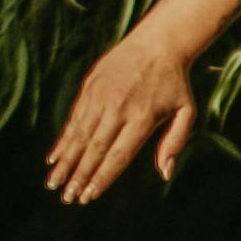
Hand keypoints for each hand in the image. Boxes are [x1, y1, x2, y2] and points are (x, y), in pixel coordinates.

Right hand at [45, 28, 195, 204]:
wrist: (158, 42)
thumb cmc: (174, 83)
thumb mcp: (186, 112)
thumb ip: (175, 142)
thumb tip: (165, 173)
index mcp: (142, 119)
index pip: (117, 156)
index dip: (102, 178)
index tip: (88, 196)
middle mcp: (118, 109)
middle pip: (94, 150)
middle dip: (78, 176)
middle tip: (66, 198)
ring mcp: (101, 97)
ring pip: (79, 135)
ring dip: (65, 162)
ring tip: (53, 183)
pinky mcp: (90, 87)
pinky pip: (74, 118)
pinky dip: (63, 139)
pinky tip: (54, 157)